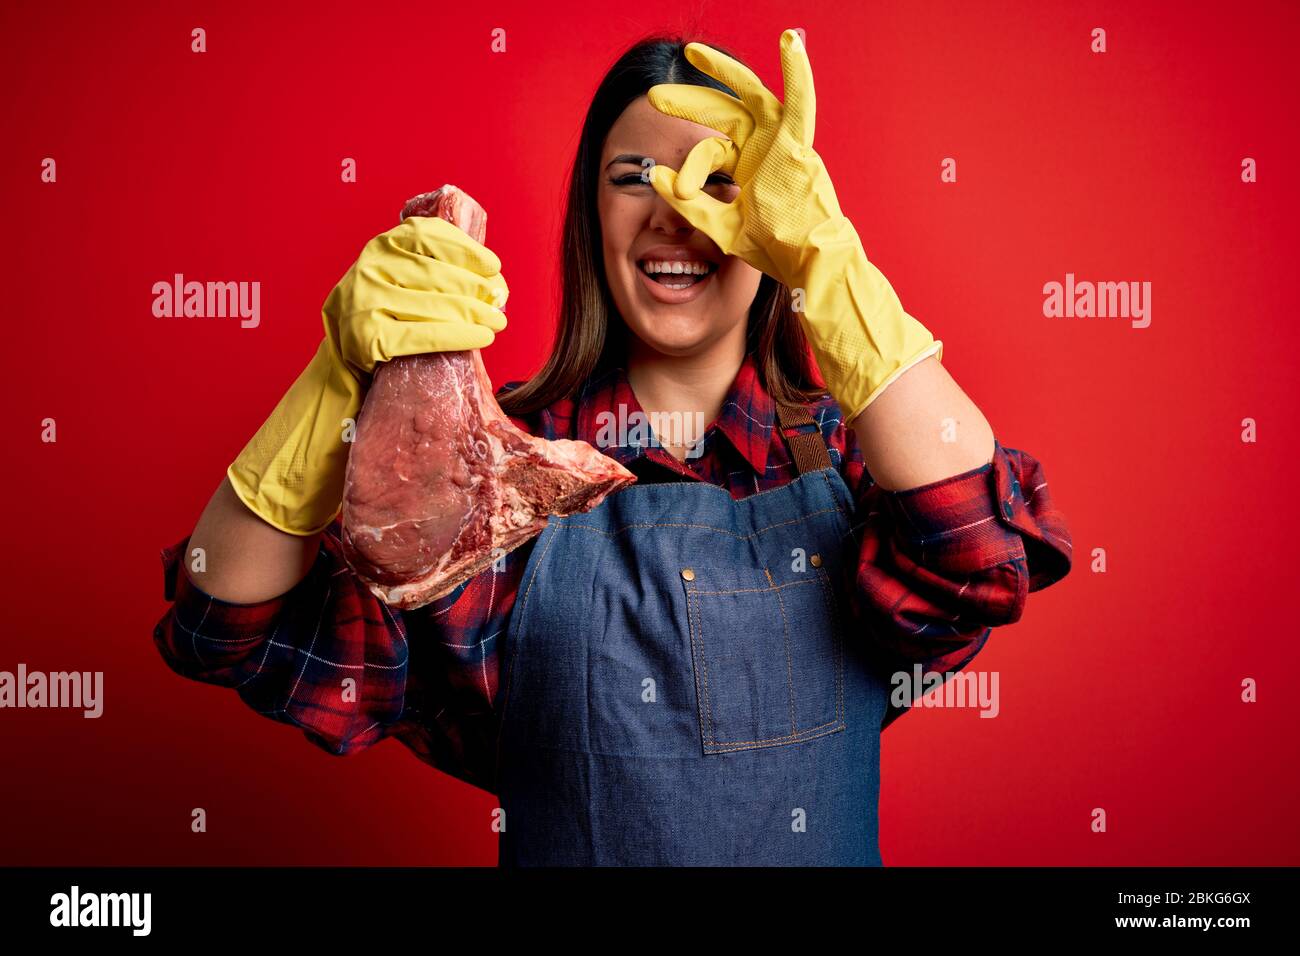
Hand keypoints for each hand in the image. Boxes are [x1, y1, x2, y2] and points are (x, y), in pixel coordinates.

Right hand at [324, 215, 508, 378]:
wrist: (345, 347)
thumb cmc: (386, 308)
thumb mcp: (400, 274)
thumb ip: (436, 267)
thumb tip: (494, 284)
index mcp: (383, 244)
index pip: (430, 236)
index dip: (467, 250)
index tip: (493, 267)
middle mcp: (372, 267)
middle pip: (439, 275)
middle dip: (478, 289)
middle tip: (500, 302)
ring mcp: (368, 302)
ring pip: (437, 306)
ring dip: (477, 314)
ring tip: (498, 321)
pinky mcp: (370, 337)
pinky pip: (427, 335)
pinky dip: (461, 336)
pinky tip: (482, 337)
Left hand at [646, 29, 941, 423]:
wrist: (807, 266)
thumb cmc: (773, 250)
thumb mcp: (721, 226)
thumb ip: (689, 203)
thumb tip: (655, 177)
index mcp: (747, 168)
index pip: (710, 152)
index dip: (688, 168)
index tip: (669, 184)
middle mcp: (764, 150)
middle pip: (723, 114)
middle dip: (689, 102)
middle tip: (654, 96)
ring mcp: (782, 144)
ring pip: (752, 96)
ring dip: (724, 72)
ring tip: (693, 54)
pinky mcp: (800, 145)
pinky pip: (801, 101)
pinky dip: (798, 71)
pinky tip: (790, 42)